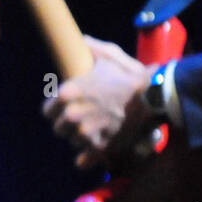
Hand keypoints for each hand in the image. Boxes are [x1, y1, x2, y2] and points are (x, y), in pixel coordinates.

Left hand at [42, 35, 155, 170]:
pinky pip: (84, 160)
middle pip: (58, 128)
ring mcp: (86, 133)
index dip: (55, 108)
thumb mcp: (109, 55)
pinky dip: (87, 159)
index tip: (64, 107)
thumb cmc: (129, 74)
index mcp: (67, 93)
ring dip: (79, 137)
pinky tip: (90, 154)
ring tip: (93, 128)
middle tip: (81, 117)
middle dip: (67, 123)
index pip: (47, 110)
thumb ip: (91, 48)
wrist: (155, 96)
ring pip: (72, 141)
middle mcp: (72, 115)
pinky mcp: (102, 147)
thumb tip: (82, 40)